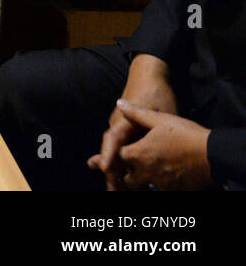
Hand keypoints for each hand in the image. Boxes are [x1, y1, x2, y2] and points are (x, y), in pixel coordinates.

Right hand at [88, 56, 178, 189]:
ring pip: (114, 152)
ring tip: (115, 189)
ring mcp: (120, 128)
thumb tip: (145, 142)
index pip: (112, 140)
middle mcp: (117, 126)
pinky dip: (121, 163)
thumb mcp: (159, 111)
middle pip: (110, 151)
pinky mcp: (125, 130)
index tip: (106, 169)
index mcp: (123, 121)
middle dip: (109, 171)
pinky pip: (120, 149)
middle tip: (112, 191)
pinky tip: (123, 177)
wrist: (150, 75)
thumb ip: (149, 127)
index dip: (109, 155)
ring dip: (115, 170)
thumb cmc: (156, 93)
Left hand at [100, 103, 214, 190]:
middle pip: (127, 179)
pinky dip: (160, 187)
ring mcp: (161, 184)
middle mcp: (146, 172)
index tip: (107, 159)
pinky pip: (162, 191)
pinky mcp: (175, 191)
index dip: (113, 157)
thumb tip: (120, 104)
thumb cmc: (186, 135)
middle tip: (127, 170)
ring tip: (146, 175)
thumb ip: (137, 114)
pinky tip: (165, 179)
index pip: (117, 158)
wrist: (214, 155)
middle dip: (127, 175)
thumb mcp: (161, 120)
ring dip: (142, 182)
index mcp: (138, 154)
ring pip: (144, 188)